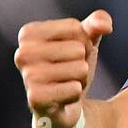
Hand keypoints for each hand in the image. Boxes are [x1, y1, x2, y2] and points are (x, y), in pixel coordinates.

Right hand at [14, 10, 112, 127]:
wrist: (61, 104)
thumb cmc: (70, 65)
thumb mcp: (86, 40)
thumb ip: (97, 23)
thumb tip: (105, 24)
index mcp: (28, 33)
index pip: (75, 28)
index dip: (83, 41)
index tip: (70, 52)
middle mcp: (22, 53)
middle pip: (78, 49)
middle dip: (82, 61)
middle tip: (69, 71)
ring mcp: (28, 77)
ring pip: (80, 69)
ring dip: (81, 78)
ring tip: (67, 83)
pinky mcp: (36, 99)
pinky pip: (75, 89)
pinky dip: (76, 94)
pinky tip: (63, 97)